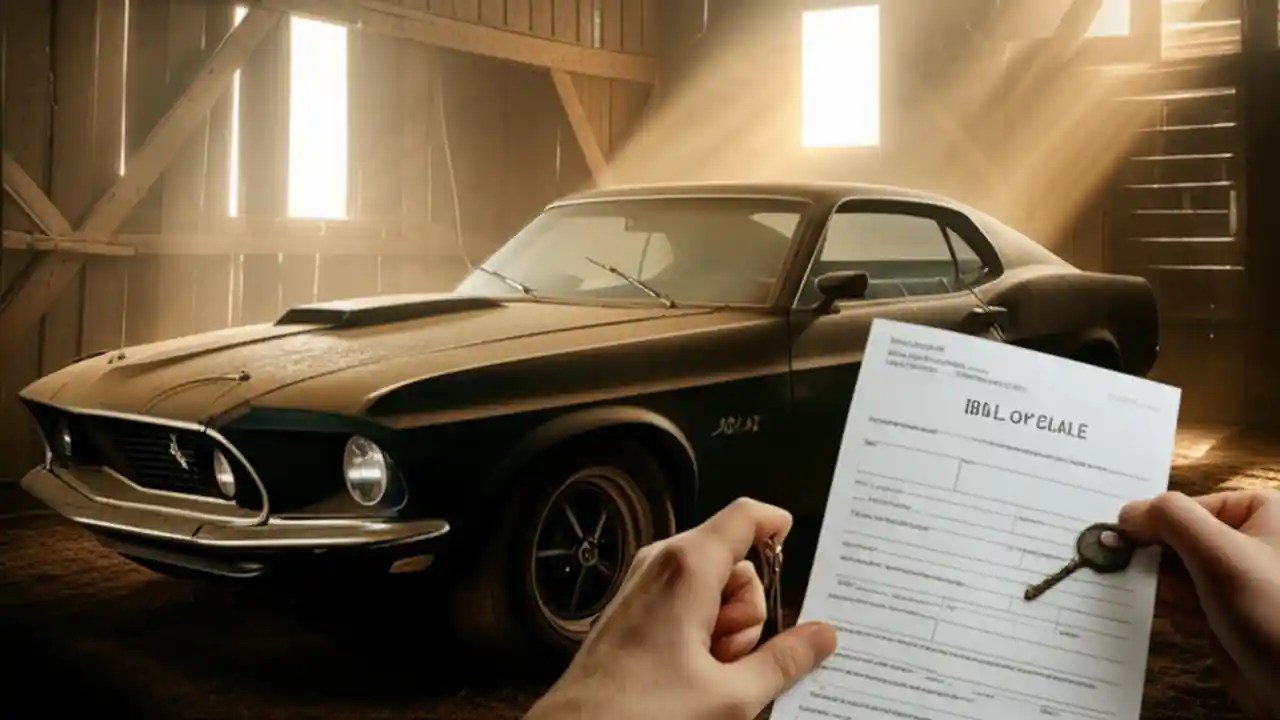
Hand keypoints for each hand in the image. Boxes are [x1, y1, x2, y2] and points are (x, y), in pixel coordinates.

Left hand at [524, 497, 837, 719]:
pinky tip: (693, 677)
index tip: (797, 549)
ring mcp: (645, 586)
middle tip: (732, 657)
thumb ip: (785, 660)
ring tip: (707, 675)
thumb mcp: (733, 696)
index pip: (746, 517)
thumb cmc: (642, 716)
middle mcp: (663, 565)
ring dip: (725, 630)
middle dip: (749, 611)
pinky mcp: (634, 611)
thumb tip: (823, 635)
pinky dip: (701, 635)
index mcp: (688, 567)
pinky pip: (687, 607)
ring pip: (714, 590)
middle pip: (736, 564)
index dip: (778, 526)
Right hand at [1118, 490, 1279, 718]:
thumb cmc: (1274, 615)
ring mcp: (1237, 578)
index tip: (1127, 546)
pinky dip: (1179, 612)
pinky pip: (1183, 600)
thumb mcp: (1219, 554)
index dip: (1154, 526)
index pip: (1184, 507)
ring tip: (1192, 610)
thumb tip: (1126, 515)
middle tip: (1164, 584)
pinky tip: (1198, 626)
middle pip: (1175, 539)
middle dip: (1163, 565)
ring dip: (1169, 593)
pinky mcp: (1226, 611)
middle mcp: (1249, 541)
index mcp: (1260, 513)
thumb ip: (1169, 519)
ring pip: (1174, 572)